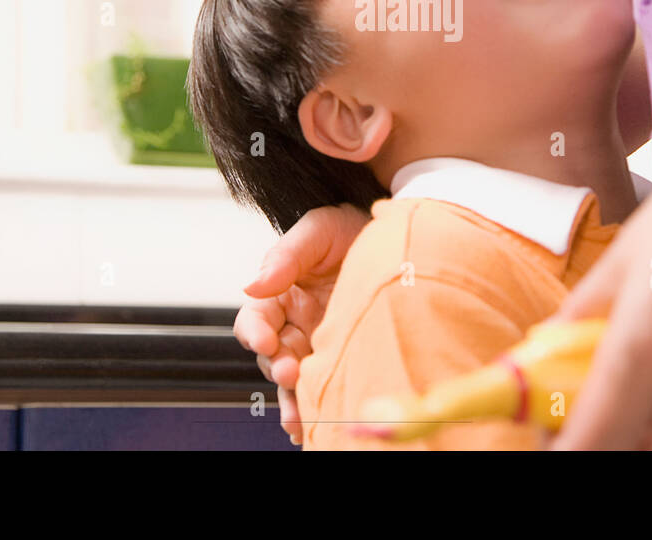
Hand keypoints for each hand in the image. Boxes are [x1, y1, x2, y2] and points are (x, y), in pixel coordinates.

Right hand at [234, 203, 369, 442]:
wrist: (400, 237)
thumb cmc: (352, 229)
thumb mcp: (318, 228)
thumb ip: (285, 256)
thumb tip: (252, 285)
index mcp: (283, 293)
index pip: (256, 318)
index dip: (255, 331)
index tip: (266, 340)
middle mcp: (297, 323)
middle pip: (273, 355)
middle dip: (278, 368)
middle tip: (290, 374)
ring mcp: (320, 343)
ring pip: (296, 379)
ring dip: (294, 400)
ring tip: (300, 418)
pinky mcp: (344, 356)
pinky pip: (325, 385)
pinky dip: (318, 406)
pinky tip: (316, 423)